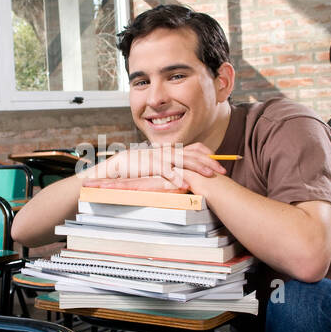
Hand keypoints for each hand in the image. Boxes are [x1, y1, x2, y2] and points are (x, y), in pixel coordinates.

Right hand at [80, 142, 227, 189]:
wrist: (109, 170)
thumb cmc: (130, 173)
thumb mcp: (153, 171)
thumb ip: (168, 171)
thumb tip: (184, 179)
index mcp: (165, 152)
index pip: (190, 149)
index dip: (206, 155)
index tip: (219, 163)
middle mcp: (161, 152)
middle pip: (189, 154)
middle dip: (207, 162)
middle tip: (222, 170)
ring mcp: (153, 157)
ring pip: (179, 160)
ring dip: (196, 168)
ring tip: (209, 176)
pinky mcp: (144, 165)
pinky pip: (162, 170)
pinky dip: (174, 176)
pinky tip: (185, 182)